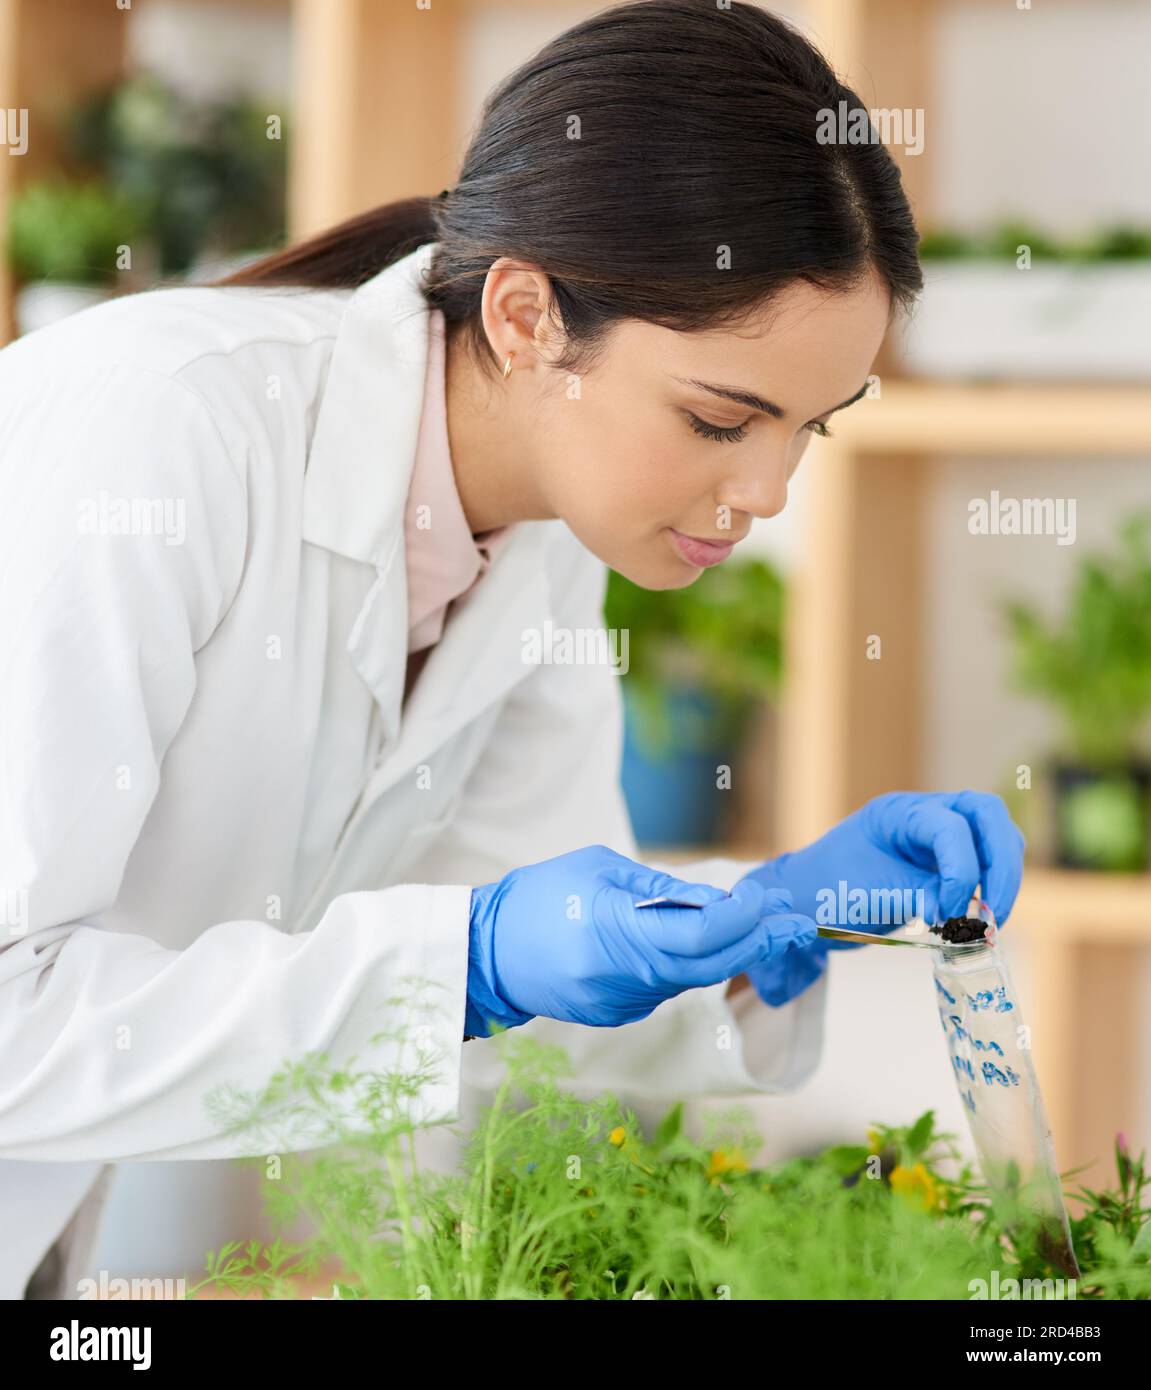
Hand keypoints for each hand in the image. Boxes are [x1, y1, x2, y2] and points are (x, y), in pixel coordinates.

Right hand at [466, 844, 817, 1034]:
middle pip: (711, 963)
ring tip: (766, 927)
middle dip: (758, 940)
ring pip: (694, 978)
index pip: (704, 933)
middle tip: (794, 920)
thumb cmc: (537, 897)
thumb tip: (718, 901)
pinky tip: (715, 946)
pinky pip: (669, 988)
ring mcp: (623, 1002)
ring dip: (733, 953)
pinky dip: (696, 966)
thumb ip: (661, 889)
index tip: (766, 896)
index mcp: (619, 933)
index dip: (744, 916)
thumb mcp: (599, 870)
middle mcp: (627, 977)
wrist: (484, 954)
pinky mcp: (617, 1014)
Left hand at [738, 791, 1025, 1007]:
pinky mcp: (946, 862)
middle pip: (987, 815)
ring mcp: (939, 836)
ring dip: (1003, 876)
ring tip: (990, 921)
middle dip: (1002, 864)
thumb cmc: (826, 890)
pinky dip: (993, 888)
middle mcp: (924, 814)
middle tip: (995, 913)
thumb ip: (916, 896)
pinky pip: (986, 863)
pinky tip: (982, 920)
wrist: (807, 903)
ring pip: (996, 836)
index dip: (961, 870)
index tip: (947, 912)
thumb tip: (962, 915)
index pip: (950, 825)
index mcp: (898, 812)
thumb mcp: (867, 894)